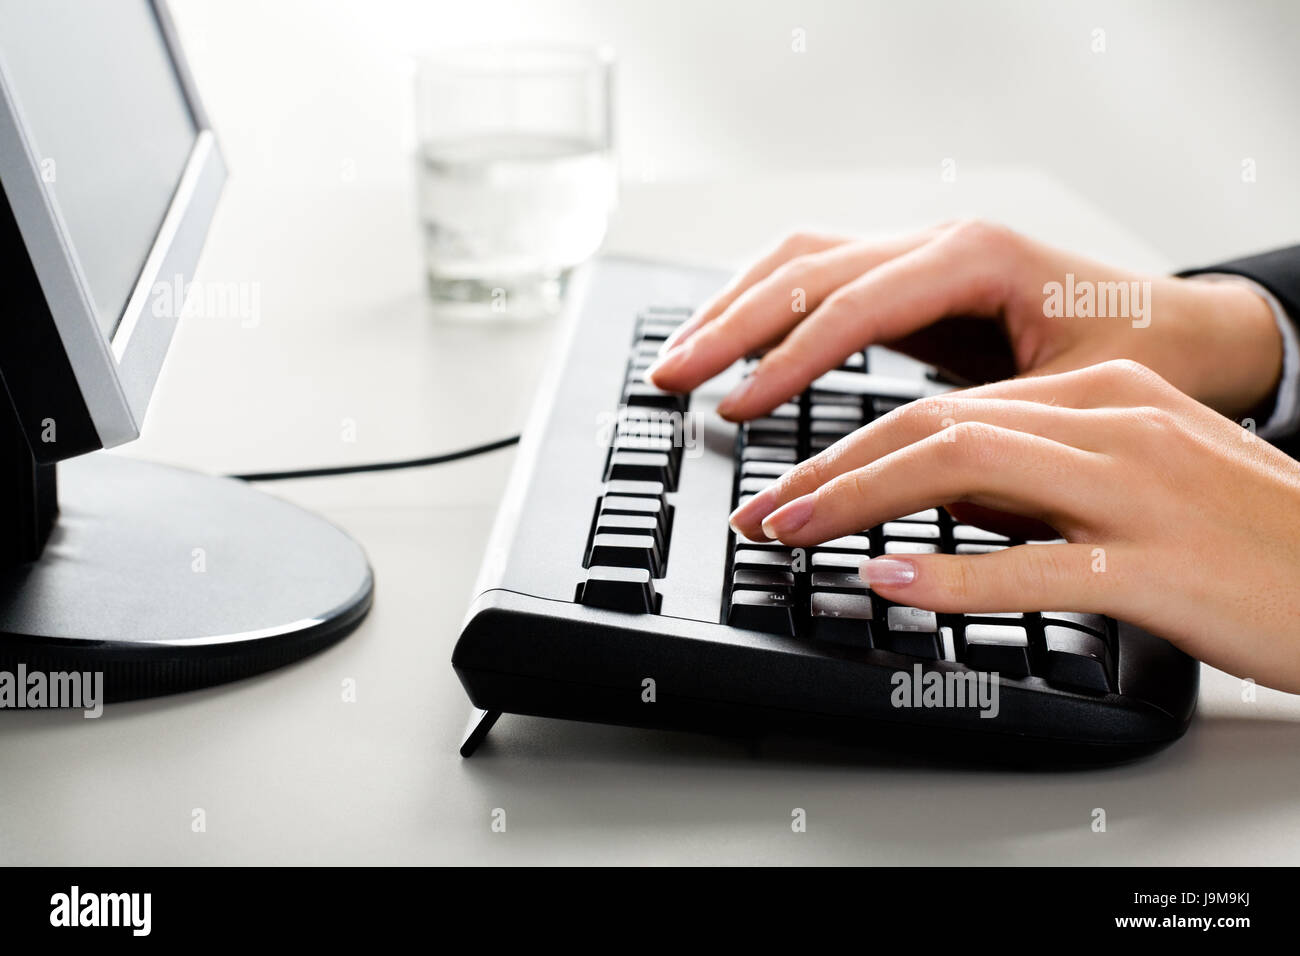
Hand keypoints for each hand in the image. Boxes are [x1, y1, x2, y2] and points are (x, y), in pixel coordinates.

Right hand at [647, 221, 1281, 422]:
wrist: (1187, 331)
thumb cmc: (1145, 357)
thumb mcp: (1069, 399)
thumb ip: (981, 428)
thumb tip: (899, 475)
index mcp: (978, 258)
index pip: (855, 304)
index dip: (787, 360)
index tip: (736, 409)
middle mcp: (941, 242)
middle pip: (807, 268)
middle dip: (730, 324)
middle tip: (671, 376)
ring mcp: (923, 254)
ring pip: (802, 261)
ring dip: (734, 307)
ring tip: (681, 357)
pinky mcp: (913, 281)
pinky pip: (821, 277)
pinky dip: (767, 306)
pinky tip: (735, 338)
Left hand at [729, 360, 1299, 692]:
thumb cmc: (1250, 535)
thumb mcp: (1137, 473)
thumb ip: (1041, 471)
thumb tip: (941, 492)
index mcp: (1103, 399)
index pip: (946, 404)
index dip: (851, 443)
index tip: (791, 479)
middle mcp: (1111, 426)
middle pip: (936, 426)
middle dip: (831, 466)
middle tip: (763, 508)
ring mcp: (1135, 492)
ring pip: (966, 469)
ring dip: (859, 499)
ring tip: (790, 529)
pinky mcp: (1156, 565)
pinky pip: (1036, 562)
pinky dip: (952, 570)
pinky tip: (889, 578)